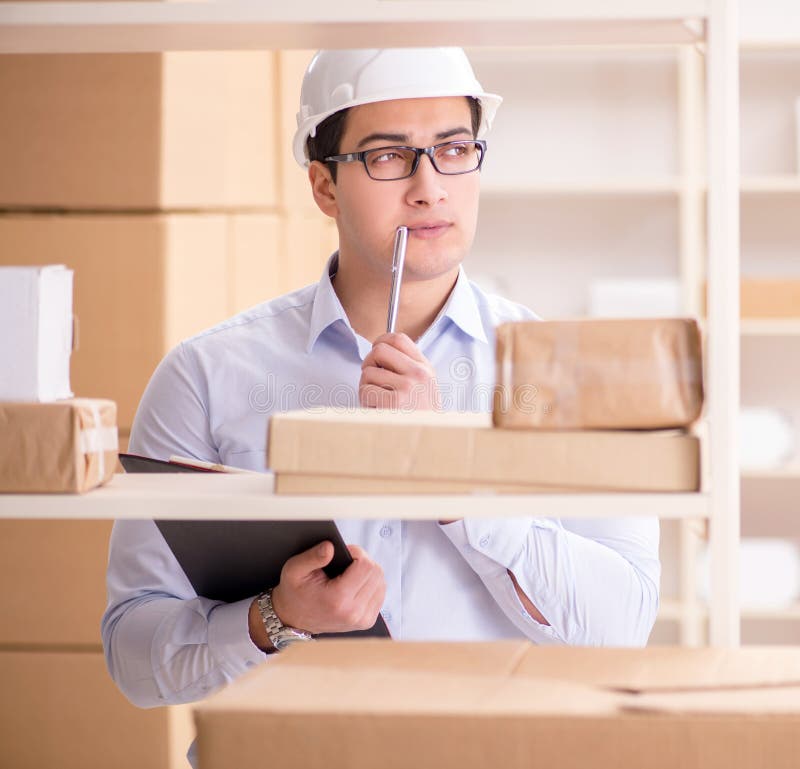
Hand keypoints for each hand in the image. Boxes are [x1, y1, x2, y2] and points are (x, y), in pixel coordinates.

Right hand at [268, 541, 385, 635]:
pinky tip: (356, 583)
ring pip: (381, 582)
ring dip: (368, 572)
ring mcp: (362, 619)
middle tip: (347, 562)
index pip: (366, 566)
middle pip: (376, 572)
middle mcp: (354, 612)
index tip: (345, 553)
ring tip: (350, 573)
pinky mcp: (367, 621)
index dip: (357, 553)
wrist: (294, 619)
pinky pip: (380, 593)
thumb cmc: (295, 592)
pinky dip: (370, 584)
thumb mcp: (294, 570)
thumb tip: (331, 547)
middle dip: (363, 561)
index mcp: (338, 599)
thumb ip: (312, 556)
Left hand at [359, 332, 440, 409]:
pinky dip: (366, 402)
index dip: (380, 341)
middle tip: (372, 379)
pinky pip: (365, 391)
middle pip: (379, 350)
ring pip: (368, 373)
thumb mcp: (424, 386)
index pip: (398, 338)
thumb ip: (407, 367)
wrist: (429, 442)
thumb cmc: (420, 416)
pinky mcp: (394, 403)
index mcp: (425, 368)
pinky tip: (378, 410)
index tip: (376, 352)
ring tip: (378, 401)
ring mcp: (407, 387)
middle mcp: (418, 374)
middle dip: (369, 364)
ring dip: (366, 387)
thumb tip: (379, 350)